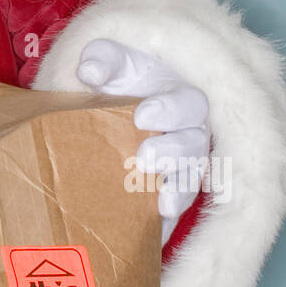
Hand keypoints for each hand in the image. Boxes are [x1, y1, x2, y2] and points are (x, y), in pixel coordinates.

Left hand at [76, 39, 210, 245]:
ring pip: (190, 183)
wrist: (106, 114)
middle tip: (143, 157)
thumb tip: (90, 70)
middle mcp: (189, 137)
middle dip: (173, 153)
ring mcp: (181, 170)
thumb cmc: (118, 83)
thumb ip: (103, 59)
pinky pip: (174, 212)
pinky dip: (167, 222)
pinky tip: (156, 228)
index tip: (141, 116)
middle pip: (195, 148)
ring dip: (178, 192)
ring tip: (162, 202)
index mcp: (181, 100)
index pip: (189, 104)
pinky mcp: (167, 197)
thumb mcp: (110, 64)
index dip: (171, 110)